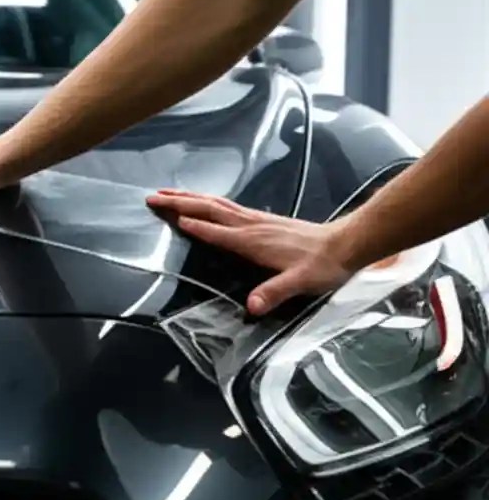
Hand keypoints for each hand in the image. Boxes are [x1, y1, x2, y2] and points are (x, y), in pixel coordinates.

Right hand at [146, 189, 362, 314]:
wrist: (346, 244)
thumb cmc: (323, 265)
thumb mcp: (301, 283)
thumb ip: (274, 292)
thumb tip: (251, 306)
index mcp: (253, 240)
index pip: (215, 231)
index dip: (192, 224)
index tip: (169, 217)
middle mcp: (250, 225)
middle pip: (208, 209)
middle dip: (179, 202)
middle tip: (152, 198)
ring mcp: (256, 219)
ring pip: (215, 203)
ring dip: (189, 197)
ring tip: (167, 193)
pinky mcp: (262, 218)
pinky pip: (226, 205)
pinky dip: (207, 200)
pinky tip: (203, 201)